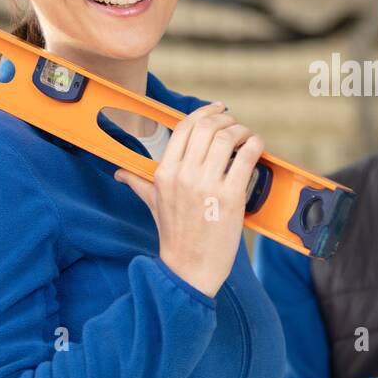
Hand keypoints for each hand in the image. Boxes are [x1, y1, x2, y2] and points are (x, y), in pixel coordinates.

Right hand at [114, 101, 264, 297]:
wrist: (189, 268)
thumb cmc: (175, 235)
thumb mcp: (152, 204)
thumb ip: (139, 183)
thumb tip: (120, 174)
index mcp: (165, 172)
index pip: (185, 127)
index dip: (204, 112)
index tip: (218, 109)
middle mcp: (183, 175)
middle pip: (207, 127)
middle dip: (225, 119)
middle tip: (235, 125)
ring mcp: (207, 185)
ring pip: (227, 138)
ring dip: (242, 131)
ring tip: (246, 137)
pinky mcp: (230, 197)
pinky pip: (246, 158)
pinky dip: (255, 145)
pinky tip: (257, 147)